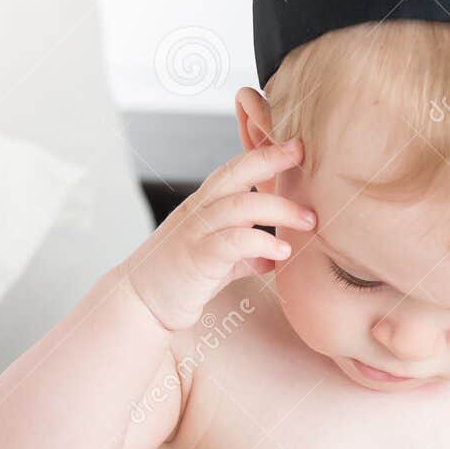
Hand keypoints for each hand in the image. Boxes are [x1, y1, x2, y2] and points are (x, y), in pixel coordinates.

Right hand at [125, 139, 316, 331]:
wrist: (140, 303)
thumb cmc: (180, 279)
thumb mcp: (218, 260)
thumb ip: (245, 253)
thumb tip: (275, 255)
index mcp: (204, 206)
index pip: (235, 170)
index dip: (263, 154)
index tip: (295, 145)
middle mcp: (199, 212)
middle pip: (235, 174)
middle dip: (269, 159)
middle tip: (302, 155)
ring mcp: (196, 233)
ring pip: (240, 206)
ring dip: (279, 209)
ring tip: (309, 220)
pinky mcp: (197, 259)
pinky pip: (233, 242)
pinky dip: (261, 243)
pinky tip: (283, 252)